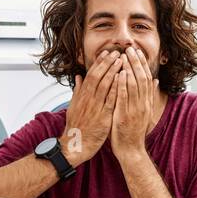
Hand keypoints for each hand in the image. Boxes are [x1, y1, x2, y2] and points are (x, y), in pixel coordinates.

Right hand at [62, 49, 121, 165]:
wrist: (75, 145)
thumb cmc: (76, 127)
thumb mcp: (73, 106)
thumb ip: (77, 91)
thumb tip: (79, 76)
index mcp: (82, 95)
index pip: (91, 74)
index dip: (99, 63)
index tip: (106, 53)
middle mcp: (87, 99)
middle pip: (98, 76)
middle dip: (107, 63)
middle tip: (116, 52)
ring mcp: (95, 107)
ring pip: (104, 85)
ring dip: (113, 72)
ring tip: (121, 61)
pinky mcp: (103, 117)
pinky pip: (110, 100)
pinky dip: (116, 89)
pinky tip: (123, 80)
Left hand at [111, 46, 158, 159]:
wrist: (131, 150)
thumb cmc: (133, 130)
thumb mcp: (144, 111)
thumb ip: (148, 95)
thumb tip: (155, 80)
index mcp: (147, 102)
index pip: (146, 78)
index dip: (141, 64)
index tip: (136, 51)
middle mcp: (143, 104)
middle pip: (141, 78)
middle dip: (135, 62)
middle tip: (129, 48)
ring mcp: (135, 110)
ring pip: (134, 85)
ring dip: (128, 69)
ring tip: (123, 56)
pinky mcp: (125, 116)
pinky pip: (124, 98)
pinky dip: (122, 85)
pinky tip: (119, 74)